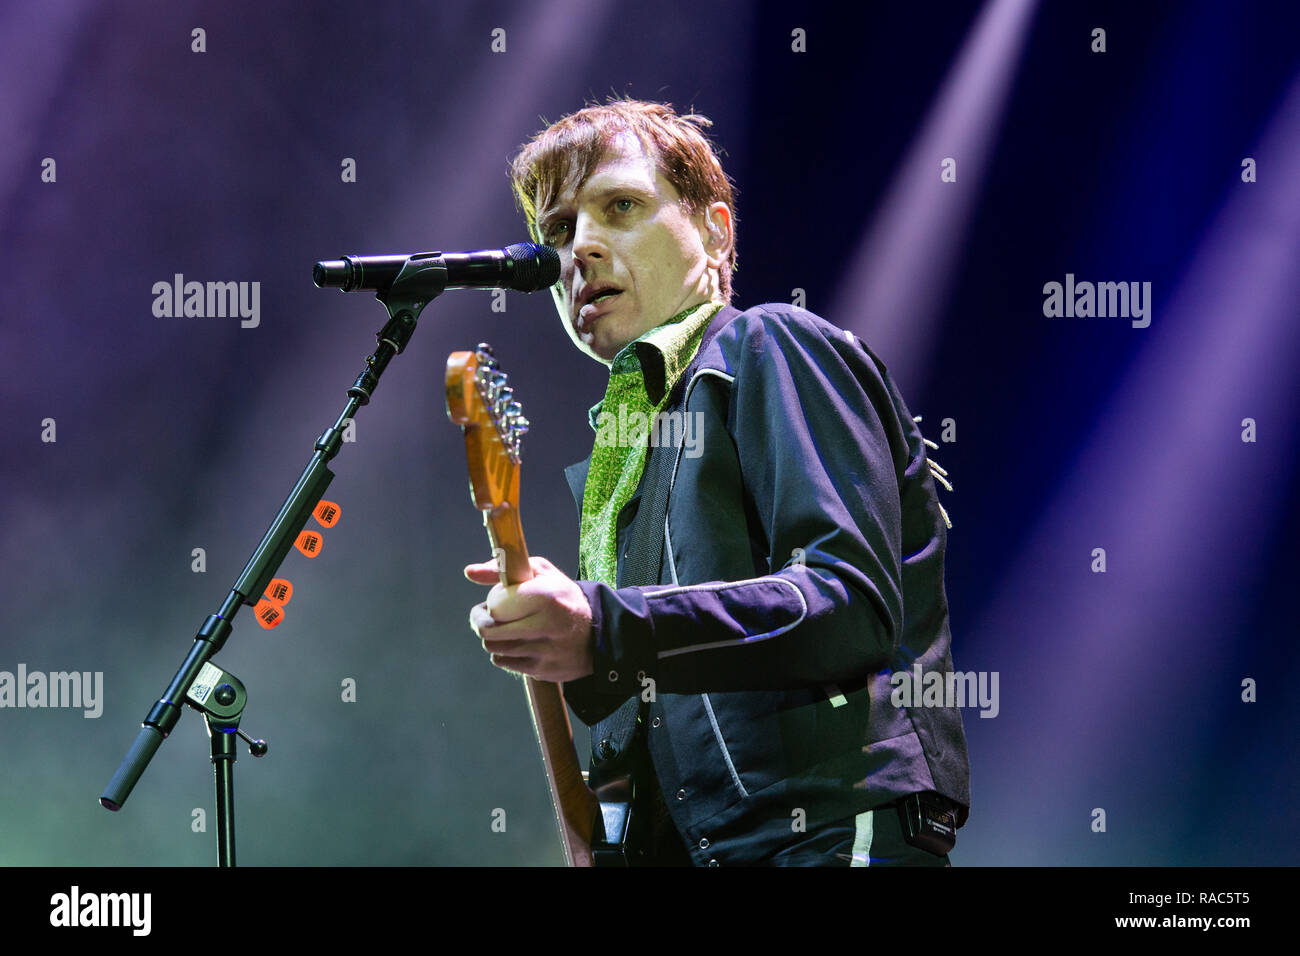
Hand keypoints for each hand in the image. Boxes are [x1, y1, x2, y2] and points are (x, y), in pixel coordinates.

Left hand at [464, 555, 594, 682]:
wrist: (598, 633)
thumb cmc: (561, 596)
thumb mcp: (539, 572)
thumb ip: (502, 568)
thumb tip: (469, 572)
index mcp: (546, 596)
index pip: (496, 605)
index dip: (491, 602)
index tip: (498, 599)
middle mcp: (547, 625)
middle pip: (489, 631)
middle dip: (481, 622)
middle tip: (484, 615)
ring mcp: (545, 651)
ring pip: (494, 648)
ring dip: (492, 638)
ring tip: (502, 627)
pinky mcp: (543, 670)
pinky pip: (504, 663)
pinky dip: (503, 652)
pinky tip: (515, 642)